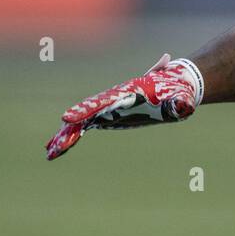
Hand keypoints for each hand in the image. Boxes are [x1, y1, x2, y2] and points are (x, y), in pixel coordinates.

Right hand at [45, 54, 203, 160]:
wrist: (177, 83)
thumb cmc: (176, 91)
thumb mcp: (179, 98)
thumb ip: (179, 101)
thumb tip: (184, 104)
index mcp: (126, 95)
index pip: (101, 102)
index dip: (84, 110)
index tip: (67, 118)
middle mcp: (114, 100)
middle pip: (86, 113)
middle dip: (69, 129)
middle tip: (52, 146)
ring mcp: (110, 108)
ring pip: (83, 122)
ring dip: (67, 136)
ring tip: (50, 152)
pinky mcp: (110, 116)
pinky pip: (87, 126)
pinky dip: (74, 135)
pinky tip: (60, 148)